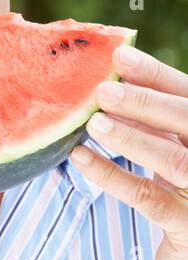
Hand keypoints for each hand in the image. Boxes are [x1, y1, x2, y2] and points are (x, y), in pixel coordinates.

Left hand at [69, 44, 187, 259]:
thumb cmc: (183, 204)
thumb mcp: (175, 159)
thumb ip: (156, 126)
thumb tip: (110, 84)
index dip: (157, 76)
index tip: (119, 56)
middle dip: (146, 103)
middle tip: (102, 89)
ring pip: (173, 161)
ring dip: (132, 138)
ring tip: (92, 122)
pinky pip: (148, 198)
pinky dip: (113, 176)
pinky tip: (82, 159)